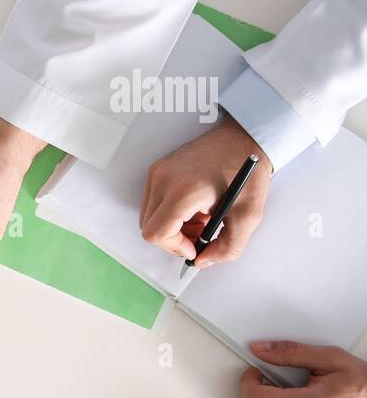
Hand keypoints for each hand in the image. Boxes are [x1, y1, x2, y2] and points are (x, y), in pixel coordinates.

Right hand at [140, 117, 271, 267]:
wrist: (245, 136)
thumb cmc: (248, 171)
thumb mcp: (248, 215)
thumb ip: (228, 247)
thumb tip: (203, 261)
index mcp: (183, 192)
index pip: (156, 233)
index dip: (174, 247)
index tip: (195, 248)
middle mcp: (163, 180)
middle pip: (149, 228)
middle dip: (174, 239)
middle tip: (201, 235)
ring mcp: (157, 173)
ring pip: (149, 217)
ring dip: (171, 227)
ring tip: (200, 219)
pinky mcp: (157, 169)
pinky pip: (152, 202)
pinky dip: (169, 213)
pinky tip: (194, 207)